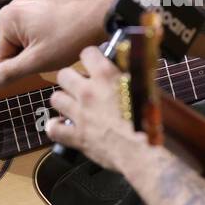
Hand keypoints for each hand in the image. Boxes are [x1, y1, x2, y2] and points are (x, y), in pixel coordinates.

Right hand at [0, 0, 110, 88]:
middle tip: (49, 53)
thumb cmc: (70, 37)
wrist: (98, 18)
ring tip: (55, 46)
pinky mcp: (38, 10)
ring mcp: (25, 8)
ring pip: (22, 45)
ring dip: (36, 52)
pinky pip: (31, 36)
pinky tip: (58, 40)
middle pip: (10, 50)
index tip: (40, 59)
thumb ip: (10, 72)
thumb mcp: (37, 61)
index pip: (0, 58)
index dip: (20, 66)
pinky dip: (43, 43)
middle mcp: (11, 9)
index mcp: (5, 18)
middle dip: (28, 58)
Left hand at [45, 46, 151, 172]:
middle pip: (64, 74)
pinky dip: (56, 128)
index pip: (87, 53)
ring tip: (73, 105)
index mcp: (107, 76)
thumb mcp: (150, 90)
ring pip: (55, 98)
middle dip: (72, 78)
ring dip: (64, 100)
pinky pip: (53, 129)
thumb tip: (135, 69)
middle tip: (82, 85)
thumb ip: (137, 77)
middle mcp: (89, 92)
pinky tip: (64, 127)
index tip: (95, 63)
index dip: (91, 58)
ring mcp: (80, 114)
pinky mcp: (76, 136)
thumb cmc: (152, 123)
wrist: (146, 152)